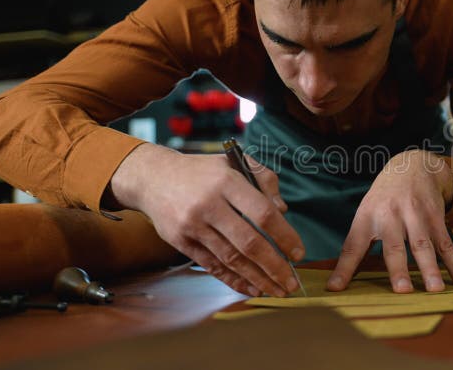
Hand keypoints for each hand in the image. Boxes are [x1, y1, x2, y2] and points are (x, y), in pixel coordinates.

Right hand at [110, 143, 304, 296]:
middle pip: (249, 242)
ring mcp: (193, 225)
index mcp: (227, 182)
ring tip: (277, 290)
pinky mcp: (180, 241)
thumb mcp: (234, 161)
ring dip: (257, 278)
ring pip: (231, 259)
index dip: (284, 236)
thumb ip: (264, 179)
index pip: (262, 213)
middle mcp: (209, 204)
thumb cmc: (203, 171)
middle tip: (292, 282)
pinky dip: (233, 280)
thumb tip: (283, 210)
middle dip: (274, 266)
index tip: (299, 253)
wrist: (153, 178)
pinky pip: (212, 266)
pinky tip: (252, 288)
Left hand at [327, 150, 452, 292]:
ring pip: (423, 245)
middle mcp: (390, 215)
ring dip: (430, 268)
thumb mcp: (365, 214)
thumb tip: (337, 281)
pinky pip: (445, 243)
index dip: (344, 268)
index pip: (353, 246)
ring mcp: (415, 215)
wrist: (412, 166)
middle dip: (399, 269)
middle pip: (394, 246)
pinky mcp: (435, 216)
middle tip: (402, 291)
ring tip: (435, 289)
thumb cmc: (384, 200)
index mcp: (367, 218)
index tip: (335, 288)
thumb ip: (355, 245)